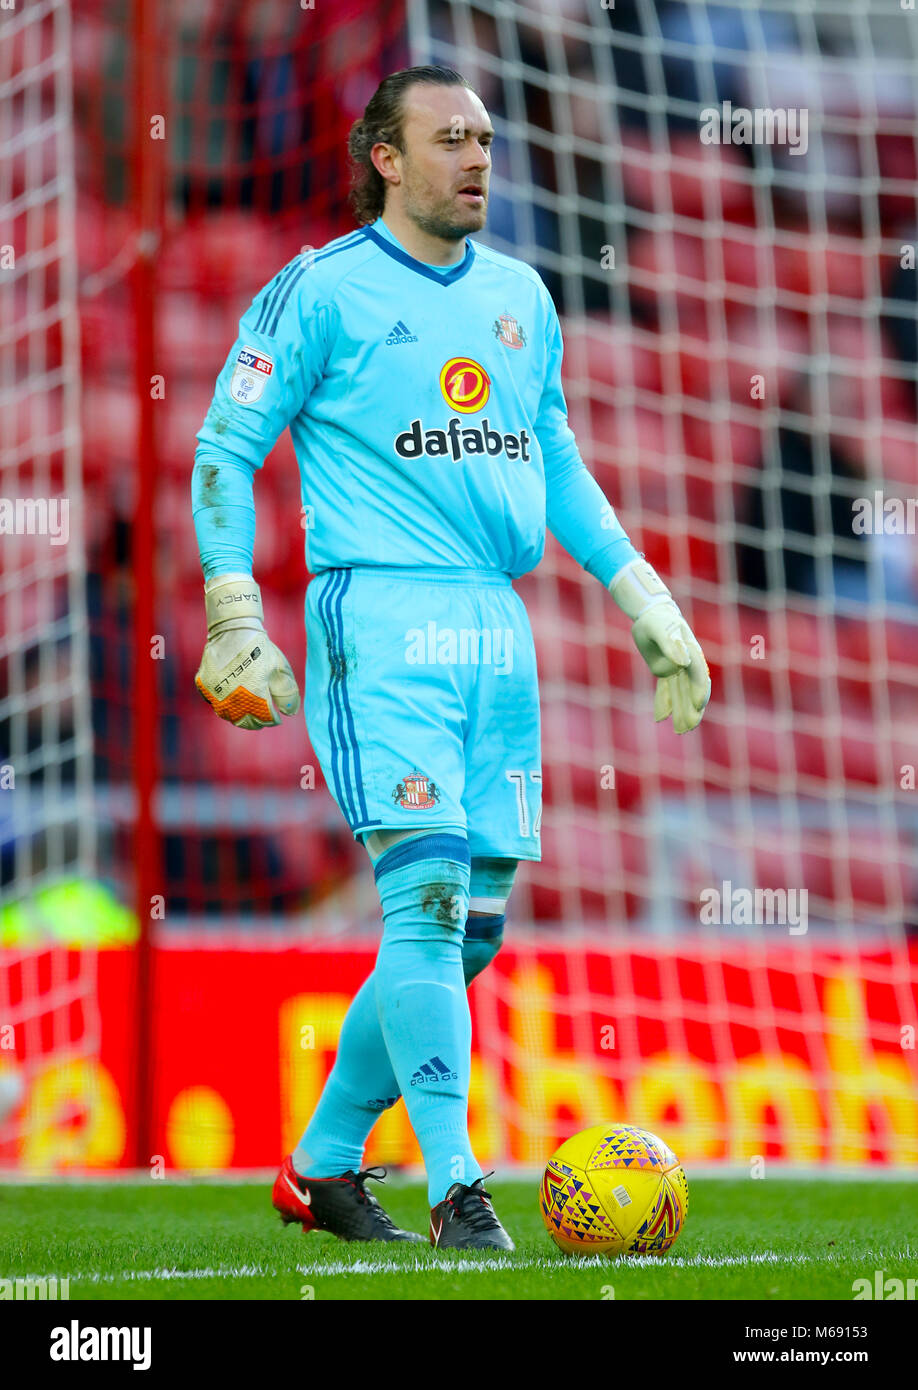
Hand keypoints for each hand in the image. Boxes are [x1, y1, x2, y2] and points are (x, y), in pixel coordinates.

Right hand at [195, 573, 299, 729]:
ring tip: (248, 710)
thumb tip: (289, 713)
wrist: (234, 629)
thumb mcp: (280, 668)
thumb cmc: (260, 648)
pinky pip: (213, 703)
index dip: (273, 719)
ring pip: (228, 715)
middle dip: (257, 722)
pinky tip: (231, 699)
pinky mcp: (204, 686)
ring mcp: (216, 693)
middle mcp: (233, 698)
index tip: (276, 717)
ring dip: (239, 716)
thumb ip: (287, 693)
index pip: (265, 719)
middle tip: (262, 717)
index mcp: (255, 695)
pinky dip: (222, 704)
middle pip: (246, 722)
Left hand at [609, 559, 710, 733]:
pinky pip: (667, 690)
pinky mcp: (666, 671)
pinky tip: (660, 718)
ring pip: (680, 693)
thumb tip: (684, 662)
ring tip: (680, 731)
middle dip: (692, 709)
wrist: (650, 614)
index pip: (698, 675)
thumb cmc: (654, 620)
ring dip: (680, 711)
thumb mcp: (658, 630)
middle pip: (692, 689)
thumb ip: (671, 645)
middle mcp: (687, 663)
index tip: (697, 706)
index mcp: (690, 652)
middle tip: (689, 727)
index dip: (699, 690)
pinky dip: (664, 703)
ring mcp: (677, 668)